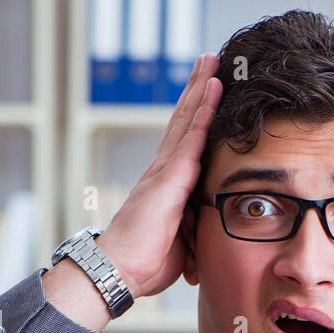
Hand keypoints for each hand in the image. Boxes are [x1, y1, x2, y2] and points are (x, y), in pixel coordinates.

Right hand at [95, 53, 222, 297]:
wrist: (120, 270)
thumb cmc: (146, 261)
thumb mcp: (181, 243)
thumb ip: (193, 230)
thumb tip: (203, 237)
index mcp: (166, 184)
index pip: (184, 141)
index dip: (195, 115)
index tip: (207, 90)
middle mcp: (163, 170)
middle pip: (183, 120)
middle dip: (196, 90)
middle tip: (209, 60)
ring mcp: (164, 171)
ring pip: (186, 120)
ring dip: (200, 90)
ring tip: (211, 62)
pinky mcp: (169, 178)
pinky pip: (190, 138)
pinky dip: (203, 112)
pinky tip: (212, 91)